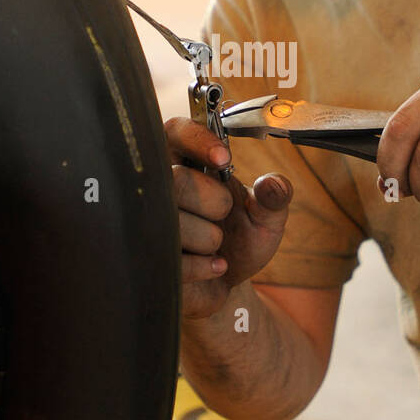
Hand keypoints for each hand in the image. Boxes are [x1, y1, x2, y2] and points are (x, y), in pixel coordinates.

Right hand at [165, 116, 292, 317]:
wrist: (225, 286)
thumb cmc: (240, 242)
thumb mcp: (266, 218)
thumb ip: (274, 198)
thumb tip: (273, 185)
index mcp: (185, 163)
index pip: (174, 132)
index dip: (196, 140)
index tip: (224, 158)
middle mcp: (158, 187)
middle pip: (175, 178)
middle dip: (214, 201)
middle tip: (224, 214)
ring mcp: (145, 223)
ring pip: (174, 221)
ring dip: (210, 238)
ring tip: (214, 245)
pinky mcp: (144, 257)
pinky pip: (175, 259)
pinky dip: (205, 266)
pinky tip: (213, 267)